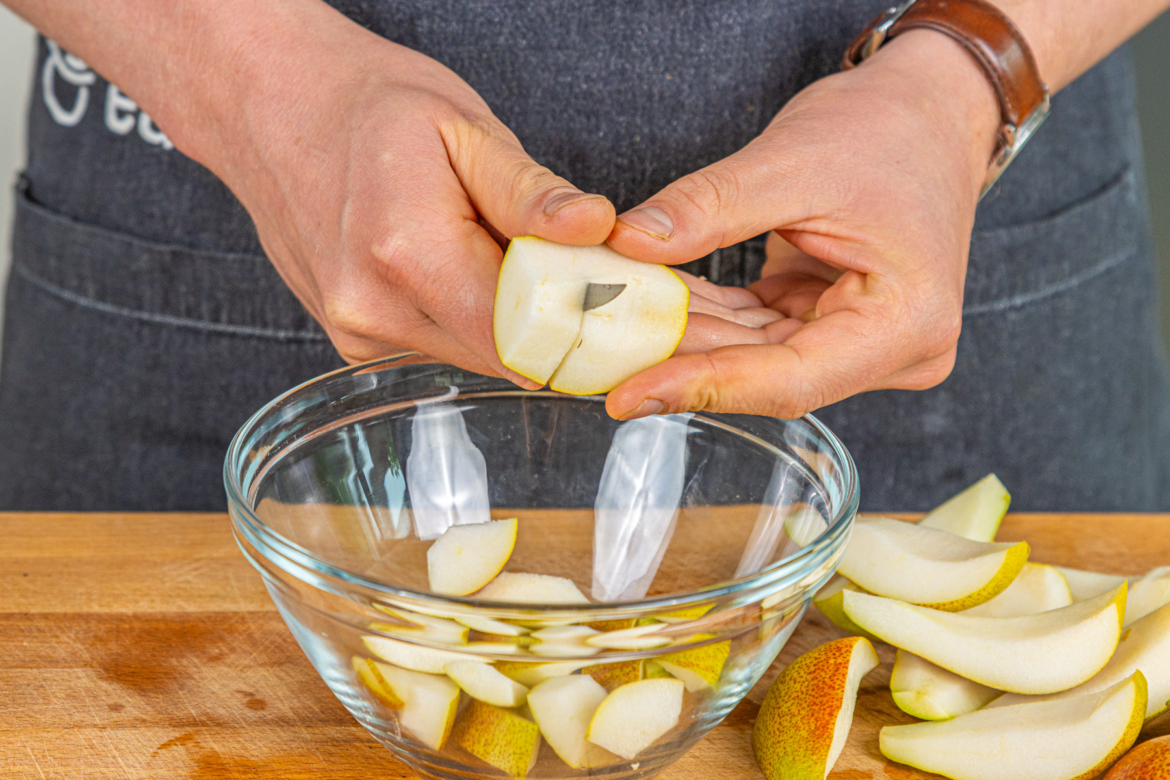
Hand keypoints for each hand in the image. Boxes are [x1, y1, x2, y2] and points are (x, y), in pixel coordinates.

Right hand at [184, 2, 614, 381]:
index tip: (634, 318)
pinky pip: (443, 345)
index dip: (589, 333)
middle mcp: (373, 311)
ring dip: (521, 326)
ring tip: (535, 268)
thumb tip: (600, 233)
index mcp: (406, 254)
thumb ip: (532, 194)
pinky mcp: (355, 339)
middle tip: (604, 289)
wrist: (269, 107)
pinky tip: (480, 274)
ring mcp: (357, 333)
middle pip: (507, 356)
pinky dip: (478, 320)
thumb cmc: (366, 106)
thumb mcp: (462, 128)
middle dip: (564, 329)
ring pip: (478, 356)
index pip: (525, 336)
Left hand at [604, 31, 1001, 419]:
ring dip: (685, 335)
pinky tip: (653, 300)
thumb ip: (709, 208)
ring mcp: (859, 342)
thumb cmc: (889, 128)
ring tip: (612, 322)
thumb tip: (629, 245)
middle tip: (600, 351)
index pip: (788, 380)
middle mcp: (891, 350)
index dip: (703, 388)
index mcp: (906, 324)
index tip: (630, 395)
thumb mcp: (794, 161)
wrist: (927, 112)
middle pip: (765, 374)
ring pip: (752, 355)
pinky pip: (754, 330)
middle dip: (680, 358)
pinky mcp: (830, 325)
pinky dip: (705, 315)